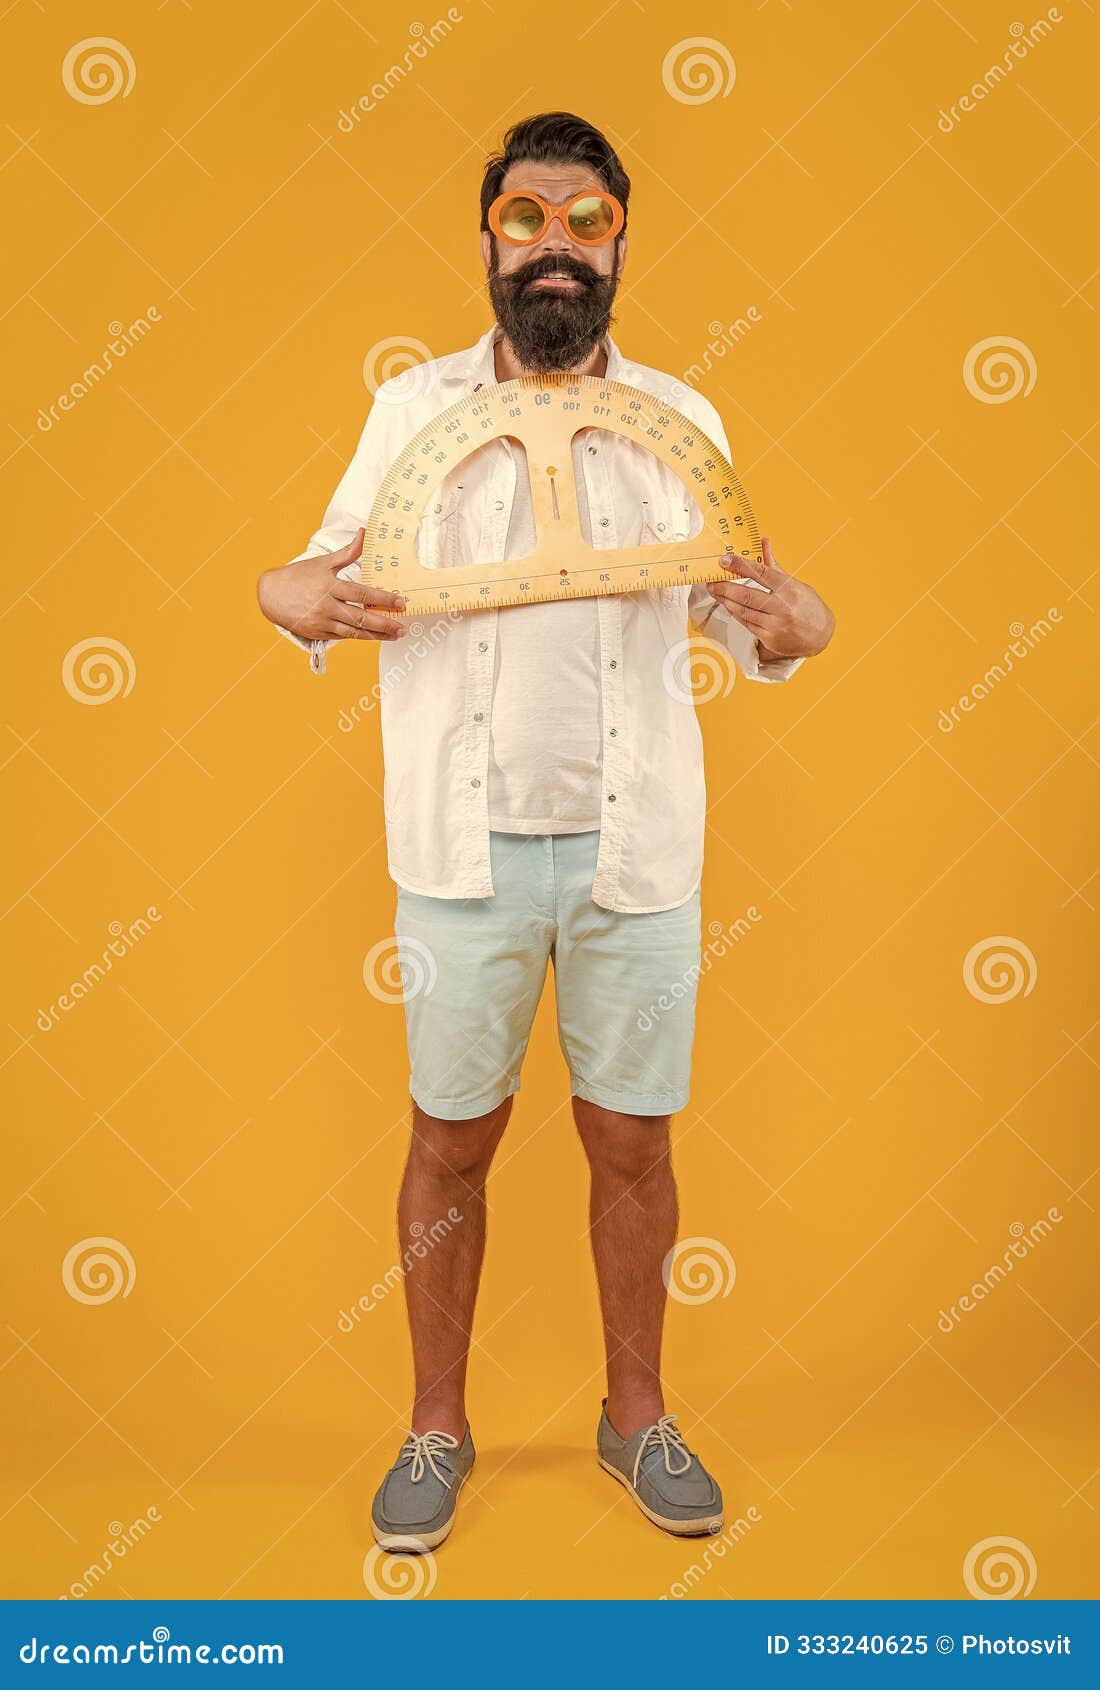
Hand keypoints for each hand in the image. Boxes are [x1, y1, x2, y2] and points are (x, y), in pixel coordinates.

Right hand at [257, 528, 406, 642]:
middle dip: (385, 624)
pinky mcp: (317, 633)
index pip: (362, 594)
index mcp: (330, 586)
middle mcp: (326, 606)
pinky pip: (342, 637)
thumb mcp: (323, 562)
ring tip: (394, 635)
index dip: (383, 599)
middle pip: (361, 618)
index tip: (400, 602)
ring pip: (354, 633)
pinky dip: (358, 637)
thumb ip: (347, 553)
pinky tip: (373, 636)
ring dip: (376, 635)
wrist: (270, 595)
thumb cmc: (298, 577)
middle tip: (402, 627)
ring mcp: (322, 622)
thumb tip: (364, 534)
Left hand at [707, 536, 833, 659]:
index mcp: (790, 589)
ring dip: (725, 600)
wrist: (821, 636)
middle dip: (725, 586)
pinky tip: (727, 604)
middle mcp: (783, 607)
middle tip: (711, 580)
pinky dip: (735, 613)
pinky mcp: (769, 639)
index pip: (761, 573)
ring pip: (743, 611)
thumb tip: (763, 542)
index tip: (725, 560)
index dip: (740, 565)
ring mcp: (775, 625)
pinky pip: (746, 623)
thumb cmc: (808, 606)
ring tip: (714, 591)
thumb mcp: (795, 583)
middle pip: (747, 595)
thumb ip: (774, 565)